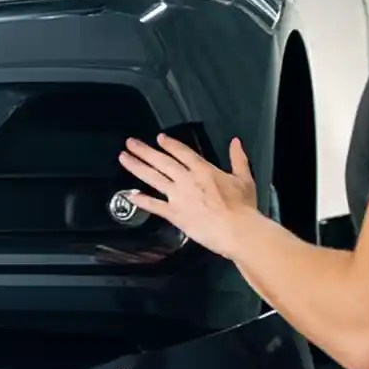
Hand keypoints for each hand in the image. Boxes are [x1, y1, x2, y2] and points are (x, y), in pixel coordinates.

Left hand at [118, 134, 260, 258]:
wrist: (237, 230)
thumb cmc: (243, 208)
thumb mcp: (244, 178)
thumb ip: (238, 158)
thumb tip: (236, 143)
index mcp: (203, 170)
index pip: (181, 151)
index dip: (168, 144)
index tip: (159, 138)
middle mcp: (187, 180)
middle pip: (161, 160)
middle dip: (144, 150)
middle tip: (131, 143)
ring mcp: (178, 196)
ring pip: (152, 177)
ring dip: (136, 166)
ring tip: (124, 158)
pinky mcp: (174, 214)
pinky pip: (153, 205)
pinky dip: (140, 200)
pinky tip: (129, 195)